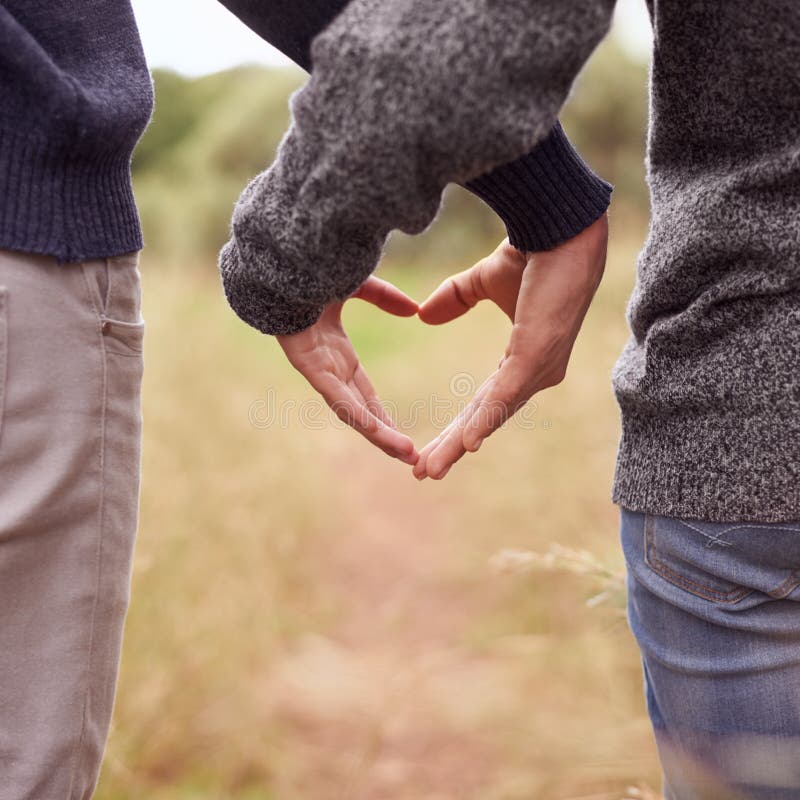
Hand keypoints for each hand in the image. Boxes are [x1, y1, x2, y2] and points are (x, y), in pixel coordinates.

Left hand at [277, 276, 419, 464]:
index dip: (383, 415)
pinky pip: (337, 397)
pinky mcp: (309, 367)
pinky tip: (377, 432)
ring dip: (378, 434)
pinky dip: (358, 415)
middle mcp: (329, 368)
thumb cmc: (308, 274)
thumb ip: (384, 296)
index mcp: (338, 354)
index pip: (365, 395)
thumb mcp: (357, 285)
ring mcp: (319, 370)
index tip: (402, 436)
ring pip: (351, 412)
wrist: (277, 264)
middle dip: (385, 435)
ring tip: (404, 454)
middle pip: (361, 411)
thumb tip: (413, 309)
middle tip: (410, 457)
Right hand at [413, 214, 607, 479]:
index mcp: (523, 362)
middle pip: (485, 418)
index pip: (483, 403)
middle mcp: (534, 374)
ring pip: (491, 415)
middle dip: (453, 447)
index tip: (431, 448)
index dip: (457, 426)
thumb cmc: (530, 255)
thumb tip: (424, 316)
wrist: (556, 230)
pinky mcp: (536, 357)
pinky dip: (485, 421)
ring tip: (432, 469)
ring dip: (460, 444)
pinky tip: (468, 444)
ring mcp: (537, 369)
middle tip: (426, 472)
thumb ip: (454, 300)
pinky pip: (505, 396)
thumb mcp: (480, 282)